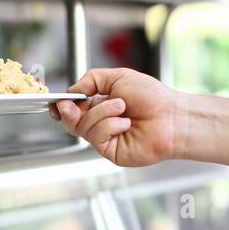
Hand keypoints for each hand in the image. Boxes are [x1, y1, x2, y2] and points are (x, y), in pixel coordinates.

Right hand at [50, 68, 180, 166]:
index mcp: (100, 105)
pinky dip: (110, 125)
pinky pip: (96, 137)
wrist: (171, 116)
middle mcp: (100, 123)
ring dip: (102, 112)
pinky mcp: (110, 152)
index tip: (57, 101)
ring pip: (83, 127)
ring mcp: (105, 139)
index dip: (62, 106)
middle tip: (72, 104)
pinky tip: (126, 123)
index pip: (73, 108)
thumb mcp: (117, 77)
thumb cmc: (152, 97)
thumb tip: (72, 90)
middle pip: (70, 121)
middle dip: (69, 110)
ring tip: (122, 107)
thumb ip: (91, 80)